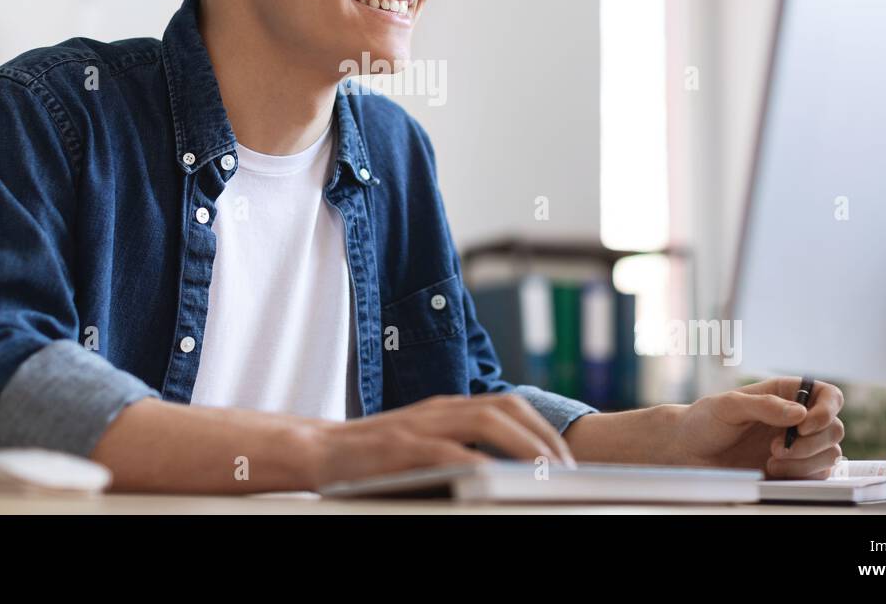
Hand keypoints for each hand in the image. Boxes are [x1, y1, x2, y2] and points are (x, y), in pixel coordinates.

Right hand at [300, 393, 576, 490]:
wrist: (318, 450)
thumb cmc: (373, 456)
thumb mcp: (422, 443)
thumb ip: (458, 446)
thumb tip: (505, 470)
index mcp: (448, 408)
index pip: (507, 405)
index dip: (542, 427)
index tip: (567, 457)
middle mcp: (440, 409)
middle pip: (506, 407)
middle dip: (543, 436)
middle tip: (568, 469)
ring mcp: (421, 424)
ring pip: (486, 420)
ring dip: (523, 445)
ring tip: (547, 473)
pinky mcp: (402, 446)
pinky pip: (449, 451)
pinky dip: (479, 463)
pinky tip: (498, 480)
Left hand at [670, 378, 844, 478]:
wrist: (689, 452)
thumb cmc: (704, 421)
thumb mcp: (728, 406)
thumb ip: (763, 405)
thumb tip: (800, 412)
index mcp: (785, 394)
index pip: (828, 396)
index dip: (827, 410)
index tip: (804, 425)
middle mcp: (797, 418)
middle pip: (834, 429)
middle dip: (810, 443)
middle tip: (776, 448)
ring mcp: (798, 445)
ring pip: (830, 454)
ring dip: (804, 462)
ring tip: (770, 461)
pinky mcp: (794, 469)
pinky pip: (817, 475)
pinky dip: (799, 475)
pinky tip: (772, 470)